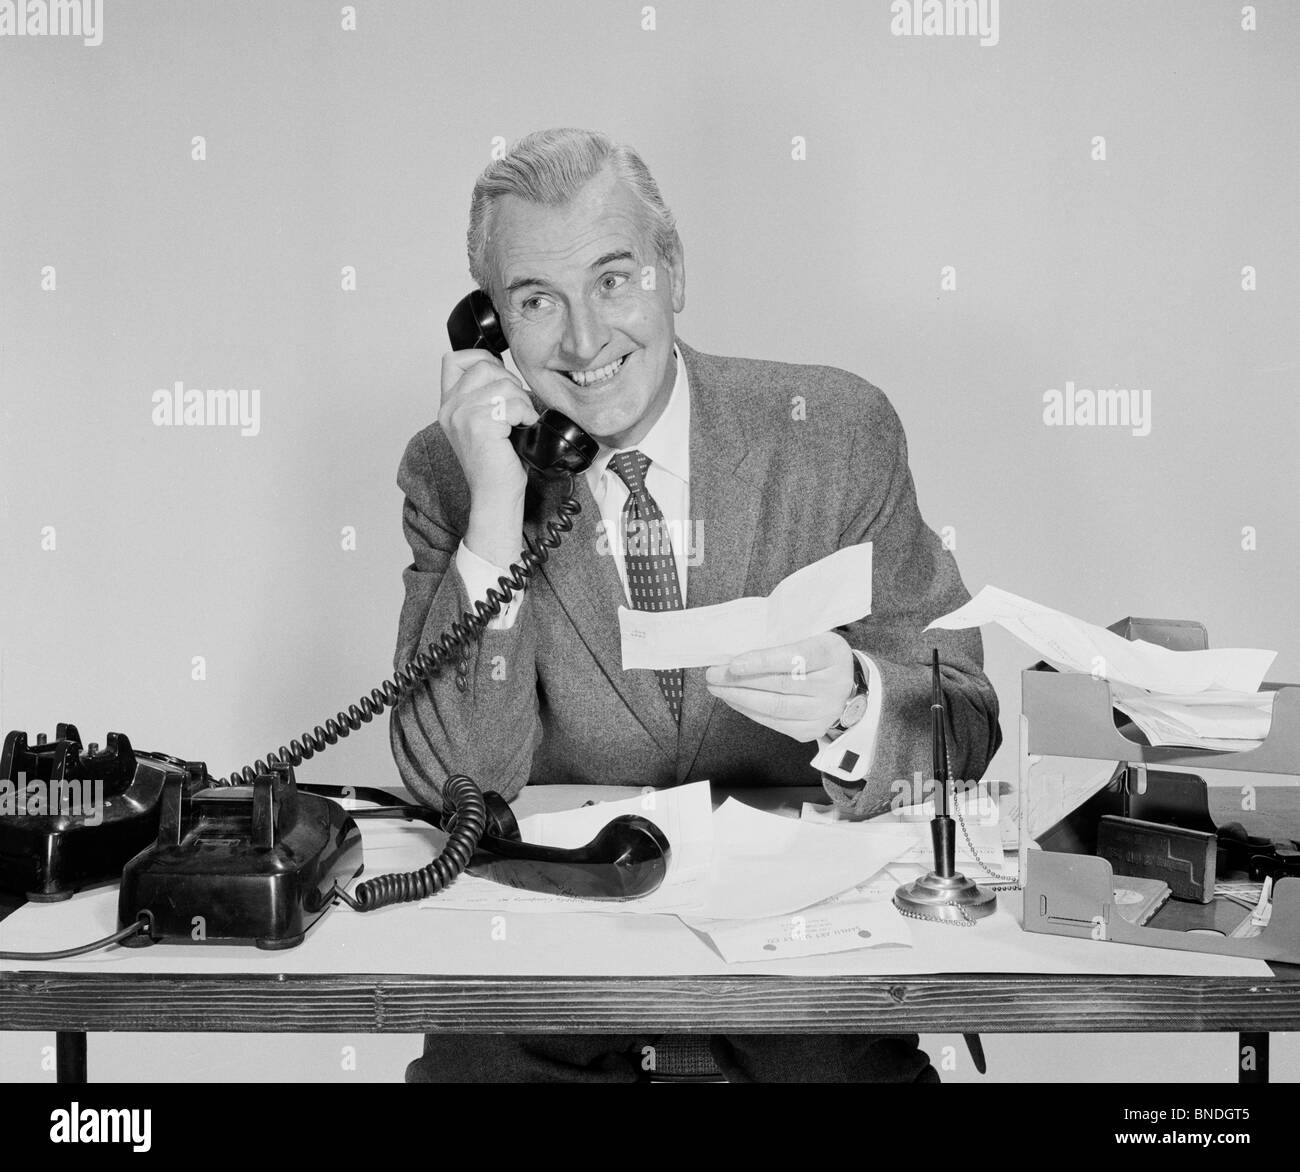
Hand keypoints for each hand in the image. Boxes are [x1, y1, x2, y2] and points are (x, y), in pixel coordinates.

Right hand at [439, 349, 539, 565]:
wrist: (495, 496)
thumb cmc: (496, 463)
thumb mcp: (483, 422)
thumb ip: (484, 396)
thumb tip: (507, 372)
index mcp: (448, 405)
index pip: (453, 359)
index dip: (482, 359)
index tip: (500, 379)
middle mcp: (449, 408)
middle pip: (484, 366)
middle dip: (510, 382)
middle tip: (516, 407)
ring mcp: (461, 415)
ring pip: (502, 384)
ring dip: (521, 400)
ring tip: (520, 421)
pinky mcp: (479, 425)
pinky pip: (512, 403)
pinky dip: (525, 413)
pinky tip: (523, 428)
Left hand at [705, 631, 855, 742]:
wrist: (848, 685)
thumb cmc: (818, 655)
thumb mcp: (810, 634)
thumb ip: (782, 637)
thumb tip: (737, 646)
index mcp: (833, 654)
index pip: (796, 658)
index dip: (763, 662)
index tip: (733, 663)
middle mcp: (834, 685)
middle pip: (780, 685)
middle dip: (740, 681)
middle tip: (713, 674)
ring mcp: (824, 711)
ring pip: (775, 707)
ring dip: (739, 698)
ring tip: (716, 688)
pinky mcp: (812, 730)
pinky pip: (775, 723)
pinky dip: (749, 711)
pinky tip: (733, 700)